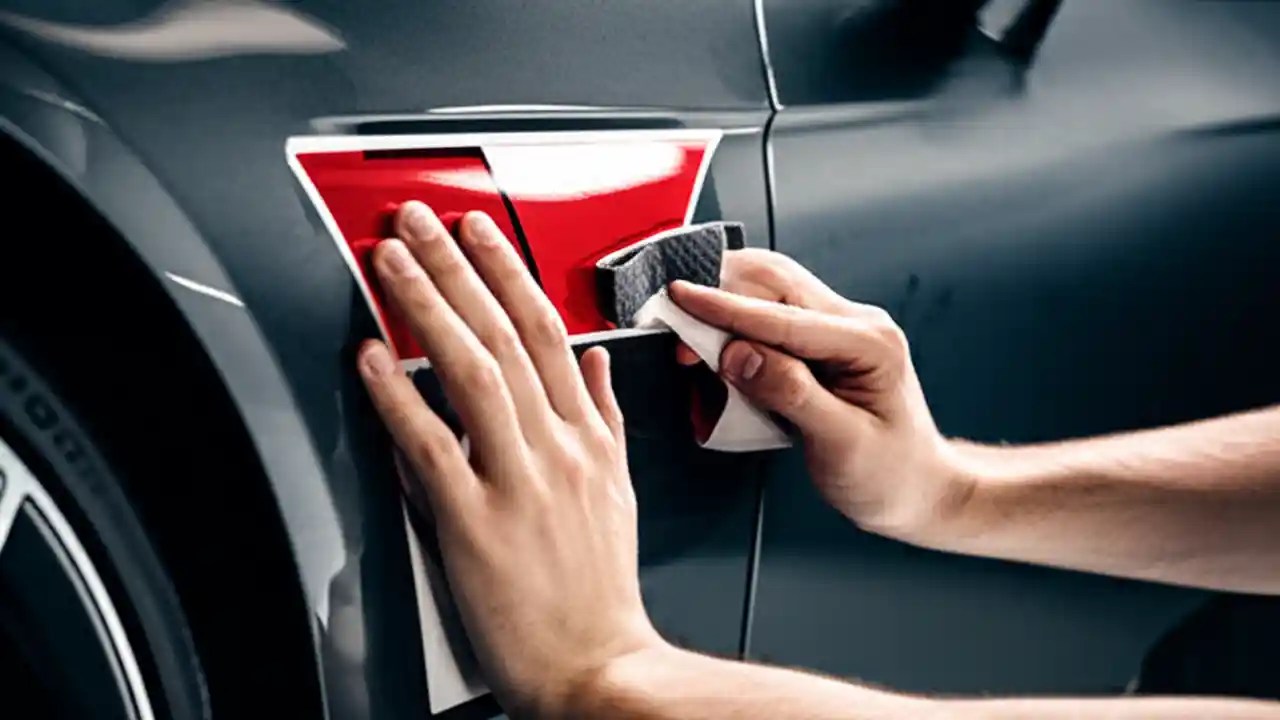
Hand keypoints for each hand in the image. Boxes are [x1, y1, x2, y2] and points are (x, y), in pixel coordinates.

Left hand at [357, 203, 666, 715]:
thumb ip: (604, 418)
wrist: (598, 666)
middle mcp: (556, 449)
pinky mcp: (475, 525)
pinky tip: (371, 361)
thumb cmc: (601, 588)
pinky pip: (429, 448)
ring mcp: (517, 483)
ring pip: (471, 373)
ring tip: (393, 263)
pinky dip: (398, 399)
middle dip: (458, 266)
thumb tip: (593, 364)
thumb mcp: (619, 490)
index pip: (548, 332)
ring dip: (427, 308)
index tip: (480, 232)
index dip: (507, 272)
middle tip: (419, 221)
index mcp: (588, 438)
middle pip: (505, 335)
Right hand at [671, 250, 970, 543]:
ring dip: (727, 305)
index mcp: (869, 343)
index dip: (725, 308)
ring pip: (770, 293)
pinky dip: (739, 325)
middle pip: (775, 284)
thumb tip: (740, 355)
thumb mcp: (842, 444)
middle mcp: (856, 324)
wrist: (920, 490)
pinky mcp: (822, 343)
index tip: (681, 298)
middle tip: (674, 318)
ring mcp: (840, 330)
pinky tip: (717, 344)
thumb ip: (791, 393)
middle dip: (720, 294)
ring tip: (689, 334)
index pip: (783, 317)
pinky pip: (772, 319)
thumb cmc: (892, 474)